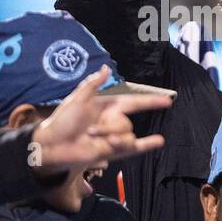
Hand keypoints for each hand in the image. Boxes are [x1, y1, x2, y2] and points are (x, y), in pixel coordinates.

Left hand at [30, 66, 171, 177]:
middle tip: (90, 131)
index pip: (134, 103)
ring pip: (127, 135)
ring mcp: (114, 137)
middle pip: (126, 123)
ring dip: (111, 137)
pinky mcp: (115, 151)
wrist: (53, 145)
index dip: (151, 101)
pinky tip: (159, 140)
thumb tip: (107, 69)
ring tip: (93, 139)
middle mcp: (113, 122)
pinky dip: (148, 144)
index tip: (168, 100)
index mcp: (107, 108)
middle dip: (109, 127)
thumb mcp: (76, 99)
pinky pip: (135, 147)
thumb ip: (93, 84)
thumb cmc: (62, 121)